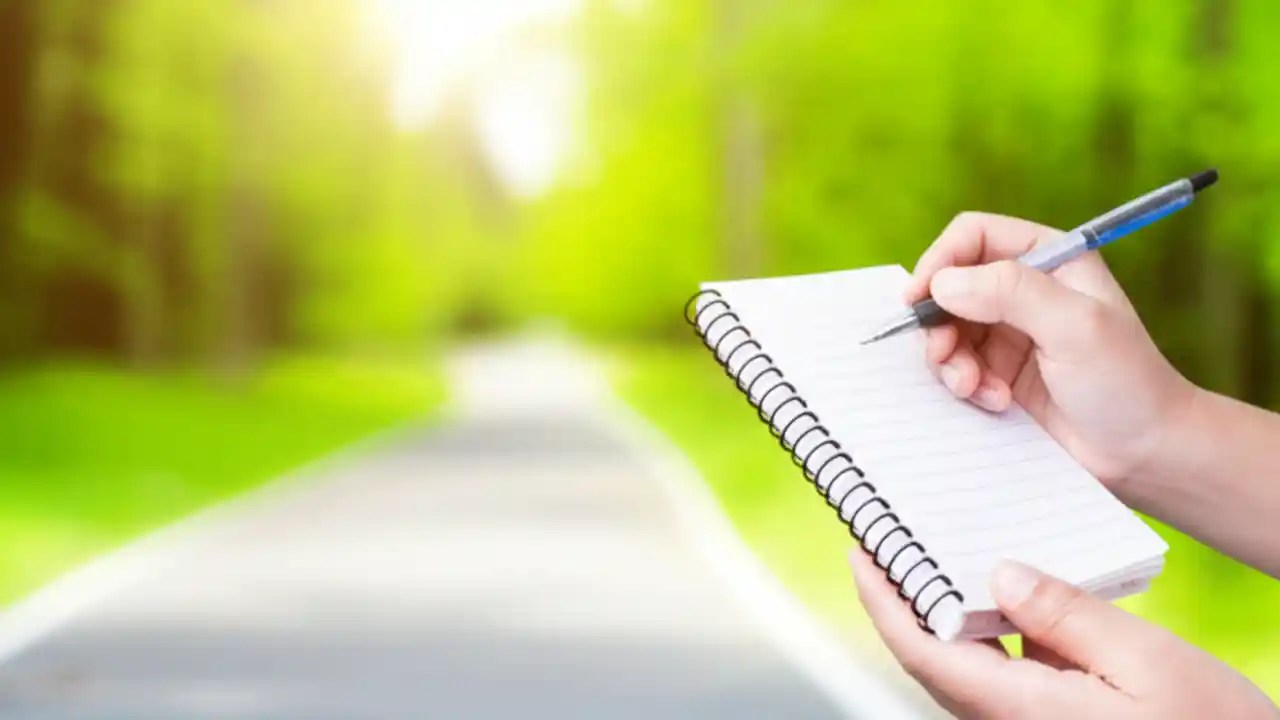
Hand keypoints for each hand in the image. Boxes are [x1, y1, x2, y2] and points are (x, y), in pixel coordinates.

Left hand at [850, 551, 1277, 718]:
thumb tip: (1001, 575)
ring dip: (948, 615)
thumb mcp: (1147, 660)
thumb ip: (1068, 615)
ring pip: (969, 665)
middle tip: (890, 546)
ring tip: (940, 557)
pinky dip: (998, 632)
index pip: (922, 653)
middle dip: (905, 602)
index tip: (861, 556)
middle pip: (935, 659)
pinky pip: (1008, 673)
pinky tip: (1014, 596)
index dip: (882, 604)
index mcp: (1021, 710)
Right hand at [905, 212, 1195, 484]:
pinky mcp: (1001, 371)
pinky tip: (996, 402)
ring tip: (977, 388)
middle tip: (944, 356)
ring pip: (948, 329)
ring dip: (951, 360)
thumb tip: (943, 284)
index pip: (974, 236)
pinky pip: (958, 367)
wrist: (1144, 452)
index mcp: (1051, 258)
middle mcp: (1026, 289)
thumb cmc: (1125, 383)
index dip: (941, 261)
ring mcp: (1011, 332)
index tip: (919, 299)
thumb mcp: (1075, 327)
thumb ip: (1011, 293)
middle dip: (940, 322)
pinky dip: (965, 384)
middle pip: (951, 285)